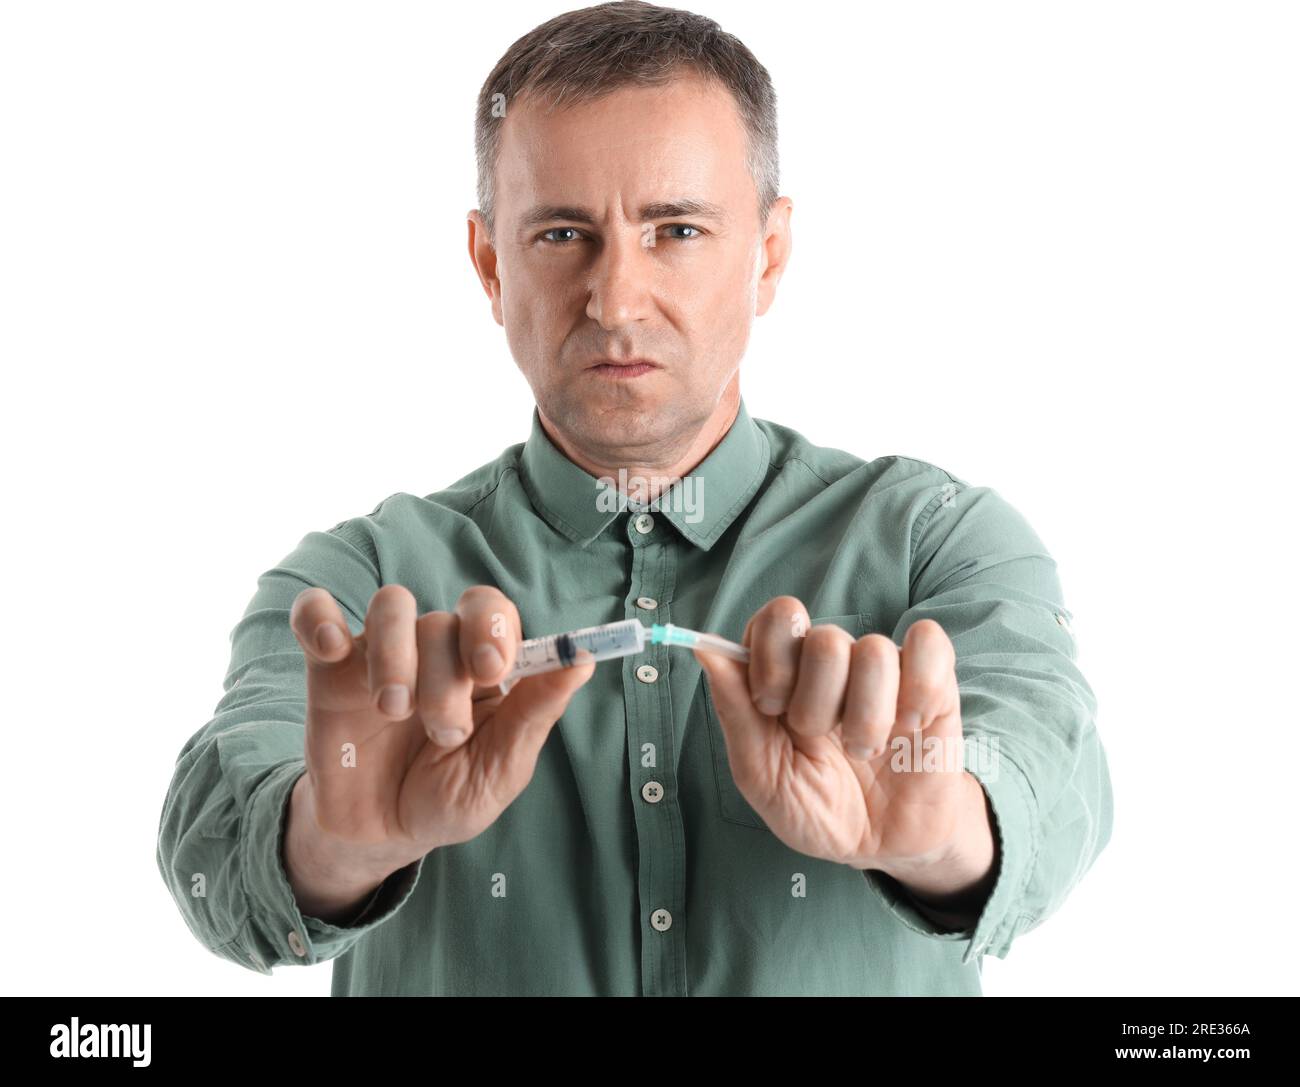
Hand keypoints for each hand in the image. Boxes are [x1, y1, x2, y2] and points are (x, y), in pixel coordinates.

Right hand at [288, 583, 594, 881]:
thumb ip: (536, 714)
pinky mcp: (328, 668)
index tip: (490, 671)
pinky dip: (319, 617)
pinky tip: (329, 647)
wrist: (376, 837)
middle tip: (443, 728)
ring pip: (390, 607)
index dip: (492, 629)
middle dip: (446, 671)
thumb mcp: (498, 771)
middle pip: (443, 619)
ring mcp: (380, 654)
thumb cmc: (446, 800)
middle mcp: (435, 651)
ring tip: (394, 713)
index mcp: (483, 669)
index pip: (492, 612)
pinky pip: (316, 616)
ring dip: (395, 656)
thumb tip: (583, 660)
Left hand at [694, 597, 994, 906]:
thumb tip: (706, 651)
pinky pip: (928, 643)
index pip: (775, 618)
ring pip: (874, 650)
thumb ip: (734, 712)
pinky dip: (920, 688)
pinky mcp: (933, 680)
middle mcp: (831, 662)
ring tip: (864, 752)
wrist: (882, 847)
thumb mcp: (763, 775)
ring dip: (867, 717)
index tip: (771, 707)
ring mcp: (883, 668)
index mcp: (783, 672)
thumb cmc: (815, 809)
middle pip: (823, 638)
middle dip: (818, 704)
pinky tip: (910, 727)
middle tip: (820, 740)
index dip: (771, 658)